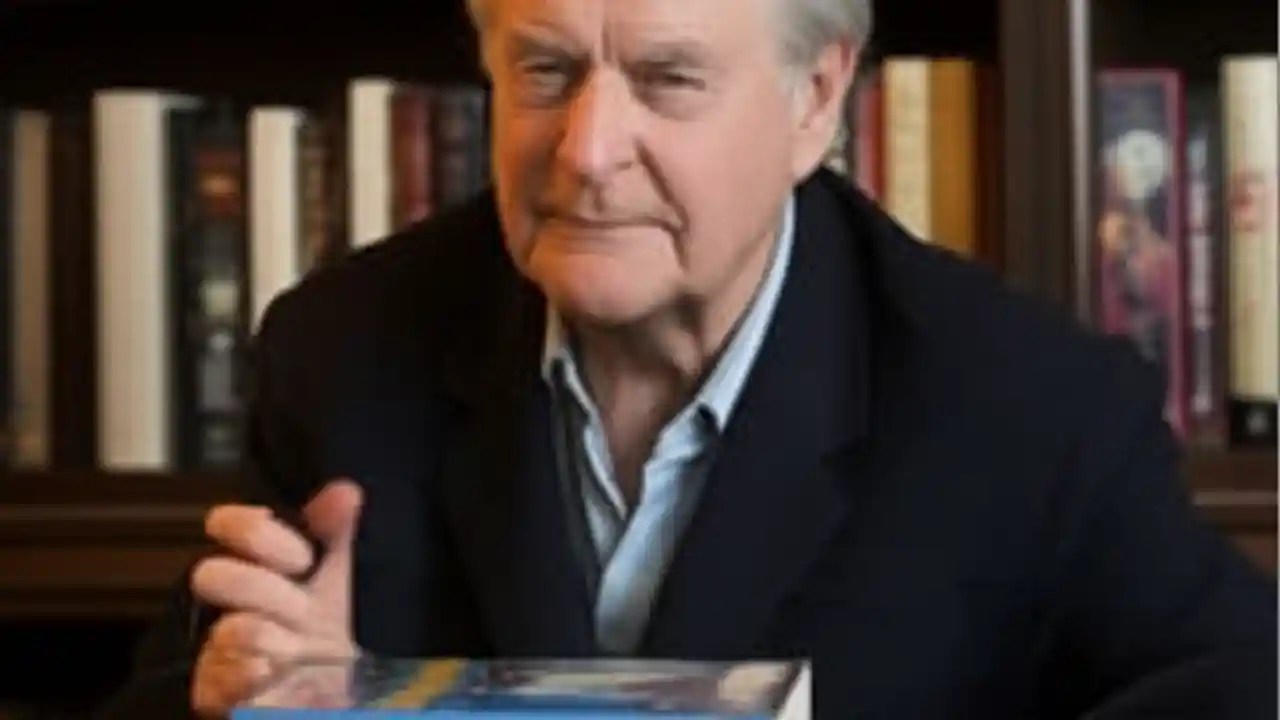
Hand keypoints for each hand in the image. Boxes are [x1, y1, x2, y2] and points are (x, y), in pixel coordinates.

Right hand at [189, 478, 363, 716]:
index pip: (233, 526)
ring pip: (225, 631)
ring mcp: (222, 649)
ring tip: (297, 647)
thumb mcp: (342, 576)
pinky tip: (271, 670)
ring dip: (264, 635)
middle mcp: (235, 603)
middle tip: (301, 608)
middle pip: (212, 575)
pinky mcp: (218, 694)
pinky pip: (217, 684)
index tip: (301, 557)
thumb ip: (338, 533)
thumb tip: (345, 493)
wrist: (333, 690)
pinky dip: (248, 675)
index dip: (257, 533)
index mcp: (262, 565)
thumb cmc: (327, 625)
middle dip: (259, 587)